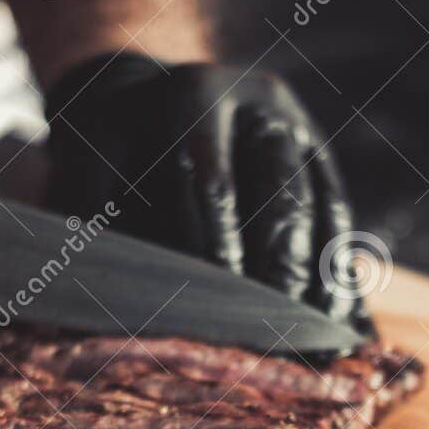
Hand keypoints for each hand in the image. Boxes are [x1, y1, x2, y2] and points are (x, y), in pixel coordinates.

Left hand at [45, 53, 367, 326]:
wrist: (145, 93)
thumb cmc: (111, 140)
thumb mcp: (88, 155)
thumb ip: (92, 204)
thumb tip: (103, 274)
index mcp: (196, 96)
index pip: (213, 178)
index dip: (218, 240)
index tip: (222, 294)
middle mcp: (258, 102)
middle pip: (281, 189)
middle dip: (281, 263)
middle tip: (280, 325)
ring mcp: (296, 125)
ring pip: (319, 202)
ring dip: (319, 274)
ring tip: (317, 335)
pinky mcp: (318, 152)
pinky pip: (337, 212)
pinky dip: (338, 267)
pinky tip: (340, 317)